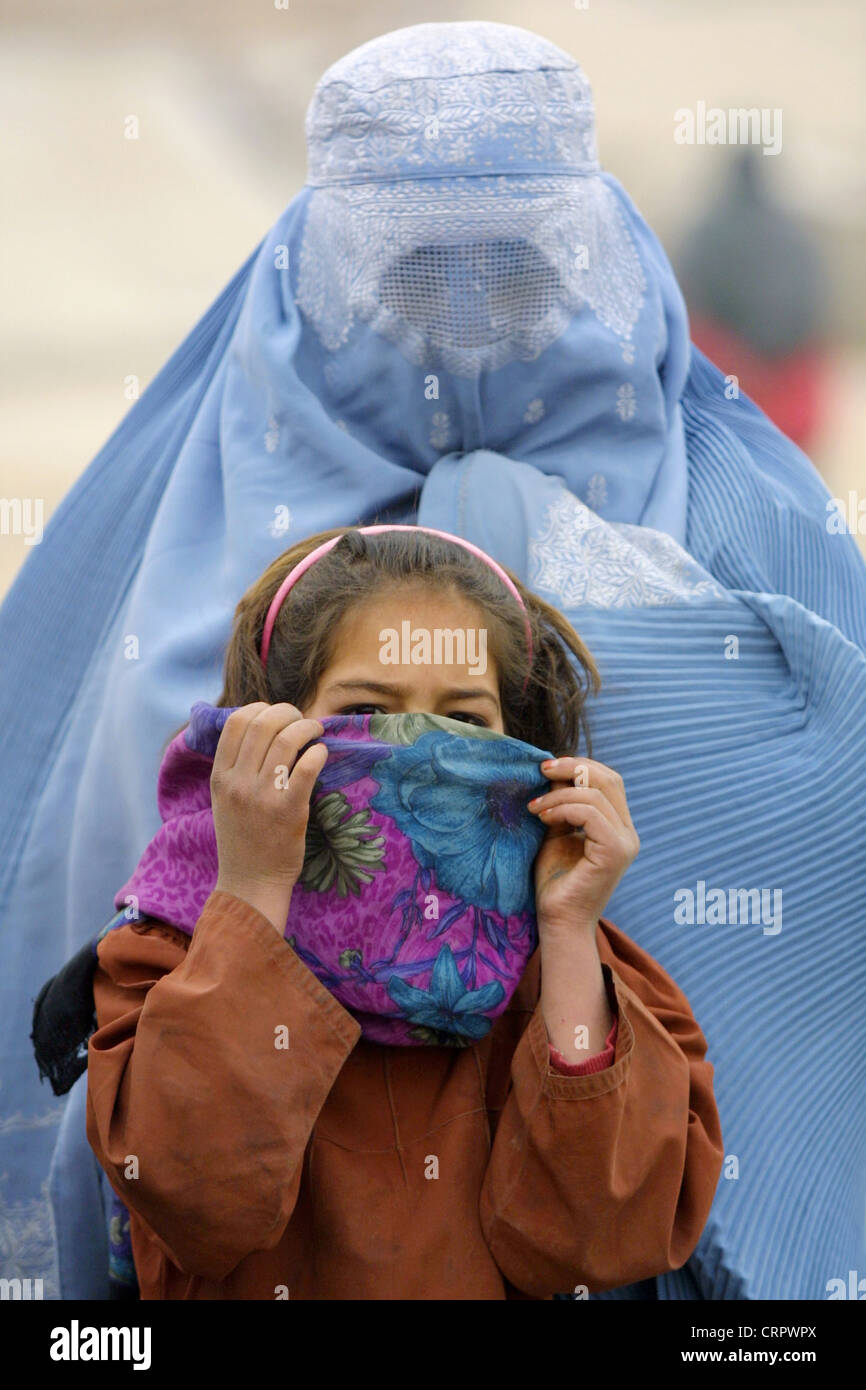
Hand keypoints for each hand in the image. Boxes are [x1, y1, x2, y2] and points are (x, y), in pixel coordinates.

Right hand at [211, 702, 327, 930]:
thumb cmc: (241, 838)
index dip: (259, 708)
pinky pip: (306, 766)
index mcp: (220, 777)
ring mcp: (262, 796)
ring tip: (316, 731)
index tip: (275, 714)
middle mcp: (237, 782)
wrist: (250, 882)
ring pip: (286, 739)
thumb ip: (235, 766)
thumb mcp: (224, 799)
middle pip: (263, 723)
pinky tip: (321, 753)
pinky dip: (317, 752)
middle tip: (301, 719)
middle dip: (287, 711)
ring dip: (307, 727)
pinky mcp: (288, 810)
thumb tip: (261, 727)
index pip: (235, 722)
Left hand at [527, 757, 639, 934]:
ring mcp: (625, 843)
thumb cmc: (555, 881)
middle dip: (573, 768)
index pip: (608, 780)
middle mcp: (627, 833)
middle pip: (609, 779)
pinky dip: (563, 808)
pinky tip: (543, 818)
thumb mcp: (557, 832)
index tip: (547, 768)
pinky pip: (591, 814)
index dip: (580, 766)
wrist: (558, 921)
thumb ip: (562, 804)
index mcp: (617, 827)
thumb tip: (553, 772)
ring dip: (559, 794)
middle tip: (541, 771)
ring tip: (534, 807)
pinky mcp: (615, 853)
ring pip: (596, 795)